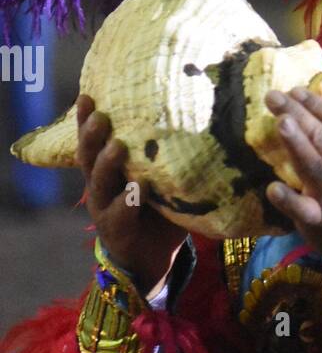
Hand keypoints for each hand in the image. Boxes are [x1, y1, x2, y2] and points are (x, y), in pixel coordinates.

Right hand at [75, 95, 187, 296]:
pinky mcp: (115, 231)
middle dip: (92, 136)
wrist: (151, 257)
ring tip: (117, 146)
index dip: (86, 119)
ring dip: (107, 164)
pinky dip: (127, 202)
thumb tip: (204, 120)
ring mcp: (104, 209)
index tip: (88, 95)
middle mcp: (100, 186)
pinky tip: (136, 190)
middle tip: (101, 116)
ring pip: (99, 184)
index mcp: (108, 169)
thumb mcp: (162, 181)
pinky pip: (119, 214)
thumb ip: (169, 157)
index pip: (93, 140)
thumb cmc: (158, 210)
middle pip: (88, 157)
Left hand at [264, 87, 321, 254]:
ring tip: (280, 122)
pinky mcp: (320, 221)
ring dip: (297, 144)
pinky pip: (304, 210)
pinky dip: (289, 201)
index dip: (319, 106)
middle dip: (299, 115)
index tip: (296, 91)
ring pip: (315, 167)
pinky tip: (273, 188)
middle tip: (274, 96)